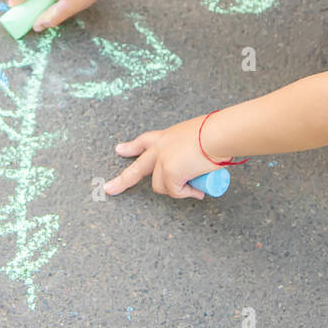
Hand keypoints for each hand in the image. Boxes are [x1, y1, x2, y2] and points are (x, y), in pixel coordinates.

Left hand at [104, 114, 226, 198]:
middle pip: (137, 168)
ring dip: (176, 190)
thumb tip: (195, 171)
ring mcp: (162, 161)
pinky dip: (187, 193)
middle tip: (109, 189)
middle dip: (122, 181)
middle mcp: (160, 148)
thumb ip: (190, 152)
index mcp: (166, 137)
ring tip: (194, 188)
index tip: (120, 150)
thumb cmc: (216, 133)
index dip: (132, 147)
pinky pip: (175, 192)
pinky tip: (197, 190)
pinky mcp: (169, 173)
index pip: (144, 141)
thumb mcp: (196, 137)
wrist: (218, 134)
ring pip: (161, 186)